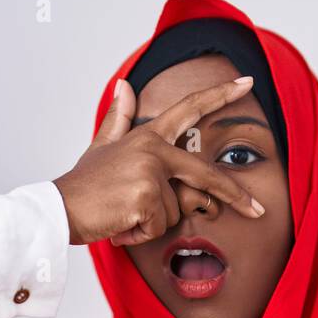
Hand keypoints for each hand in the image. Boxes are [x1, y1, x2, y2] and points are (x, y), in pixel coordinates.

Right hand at [52, 76, 266, 245]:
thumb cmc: (84, 185)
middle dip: (235, 195)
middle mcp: (153, 148)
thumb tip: (125, 84)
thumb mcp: (102, 147)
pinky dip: (141, 234)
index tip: (247, 83)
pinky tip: (121, 225)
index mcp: (148, 135)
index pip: (189, 109)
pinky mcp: (146, 196)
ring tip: (125, 216)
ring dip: (153, 224)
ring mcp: (150, 172)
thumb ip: (119, 118)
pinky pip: (160, 226)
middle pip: (205, 174)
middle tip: (259, 210)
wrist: (58, 210)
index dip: (219, 95)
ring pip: (176, 212)